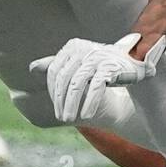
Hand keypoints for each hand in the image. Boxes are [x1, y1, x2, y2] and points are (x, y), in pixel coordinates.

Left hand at [28, 33, 164, 123]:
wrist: (133, 66)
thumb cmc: (102, 68)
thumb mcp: (78, 66)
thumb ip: (56, 65)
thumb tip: (32, 68)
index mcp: (72, 47)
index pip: (55, 70)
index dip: (54, 91)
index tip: (57, 107)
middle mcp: (83, 48)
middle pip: (64, 78)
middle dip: (61, 100)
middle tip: (61, 117)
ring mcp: (96, 56)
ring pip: (77, 84)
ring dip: (72, 104)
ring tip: (69, 119)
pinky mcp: (109, 66)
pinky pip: (95, 87)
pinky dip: (89, 102)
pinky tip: (86, 116)